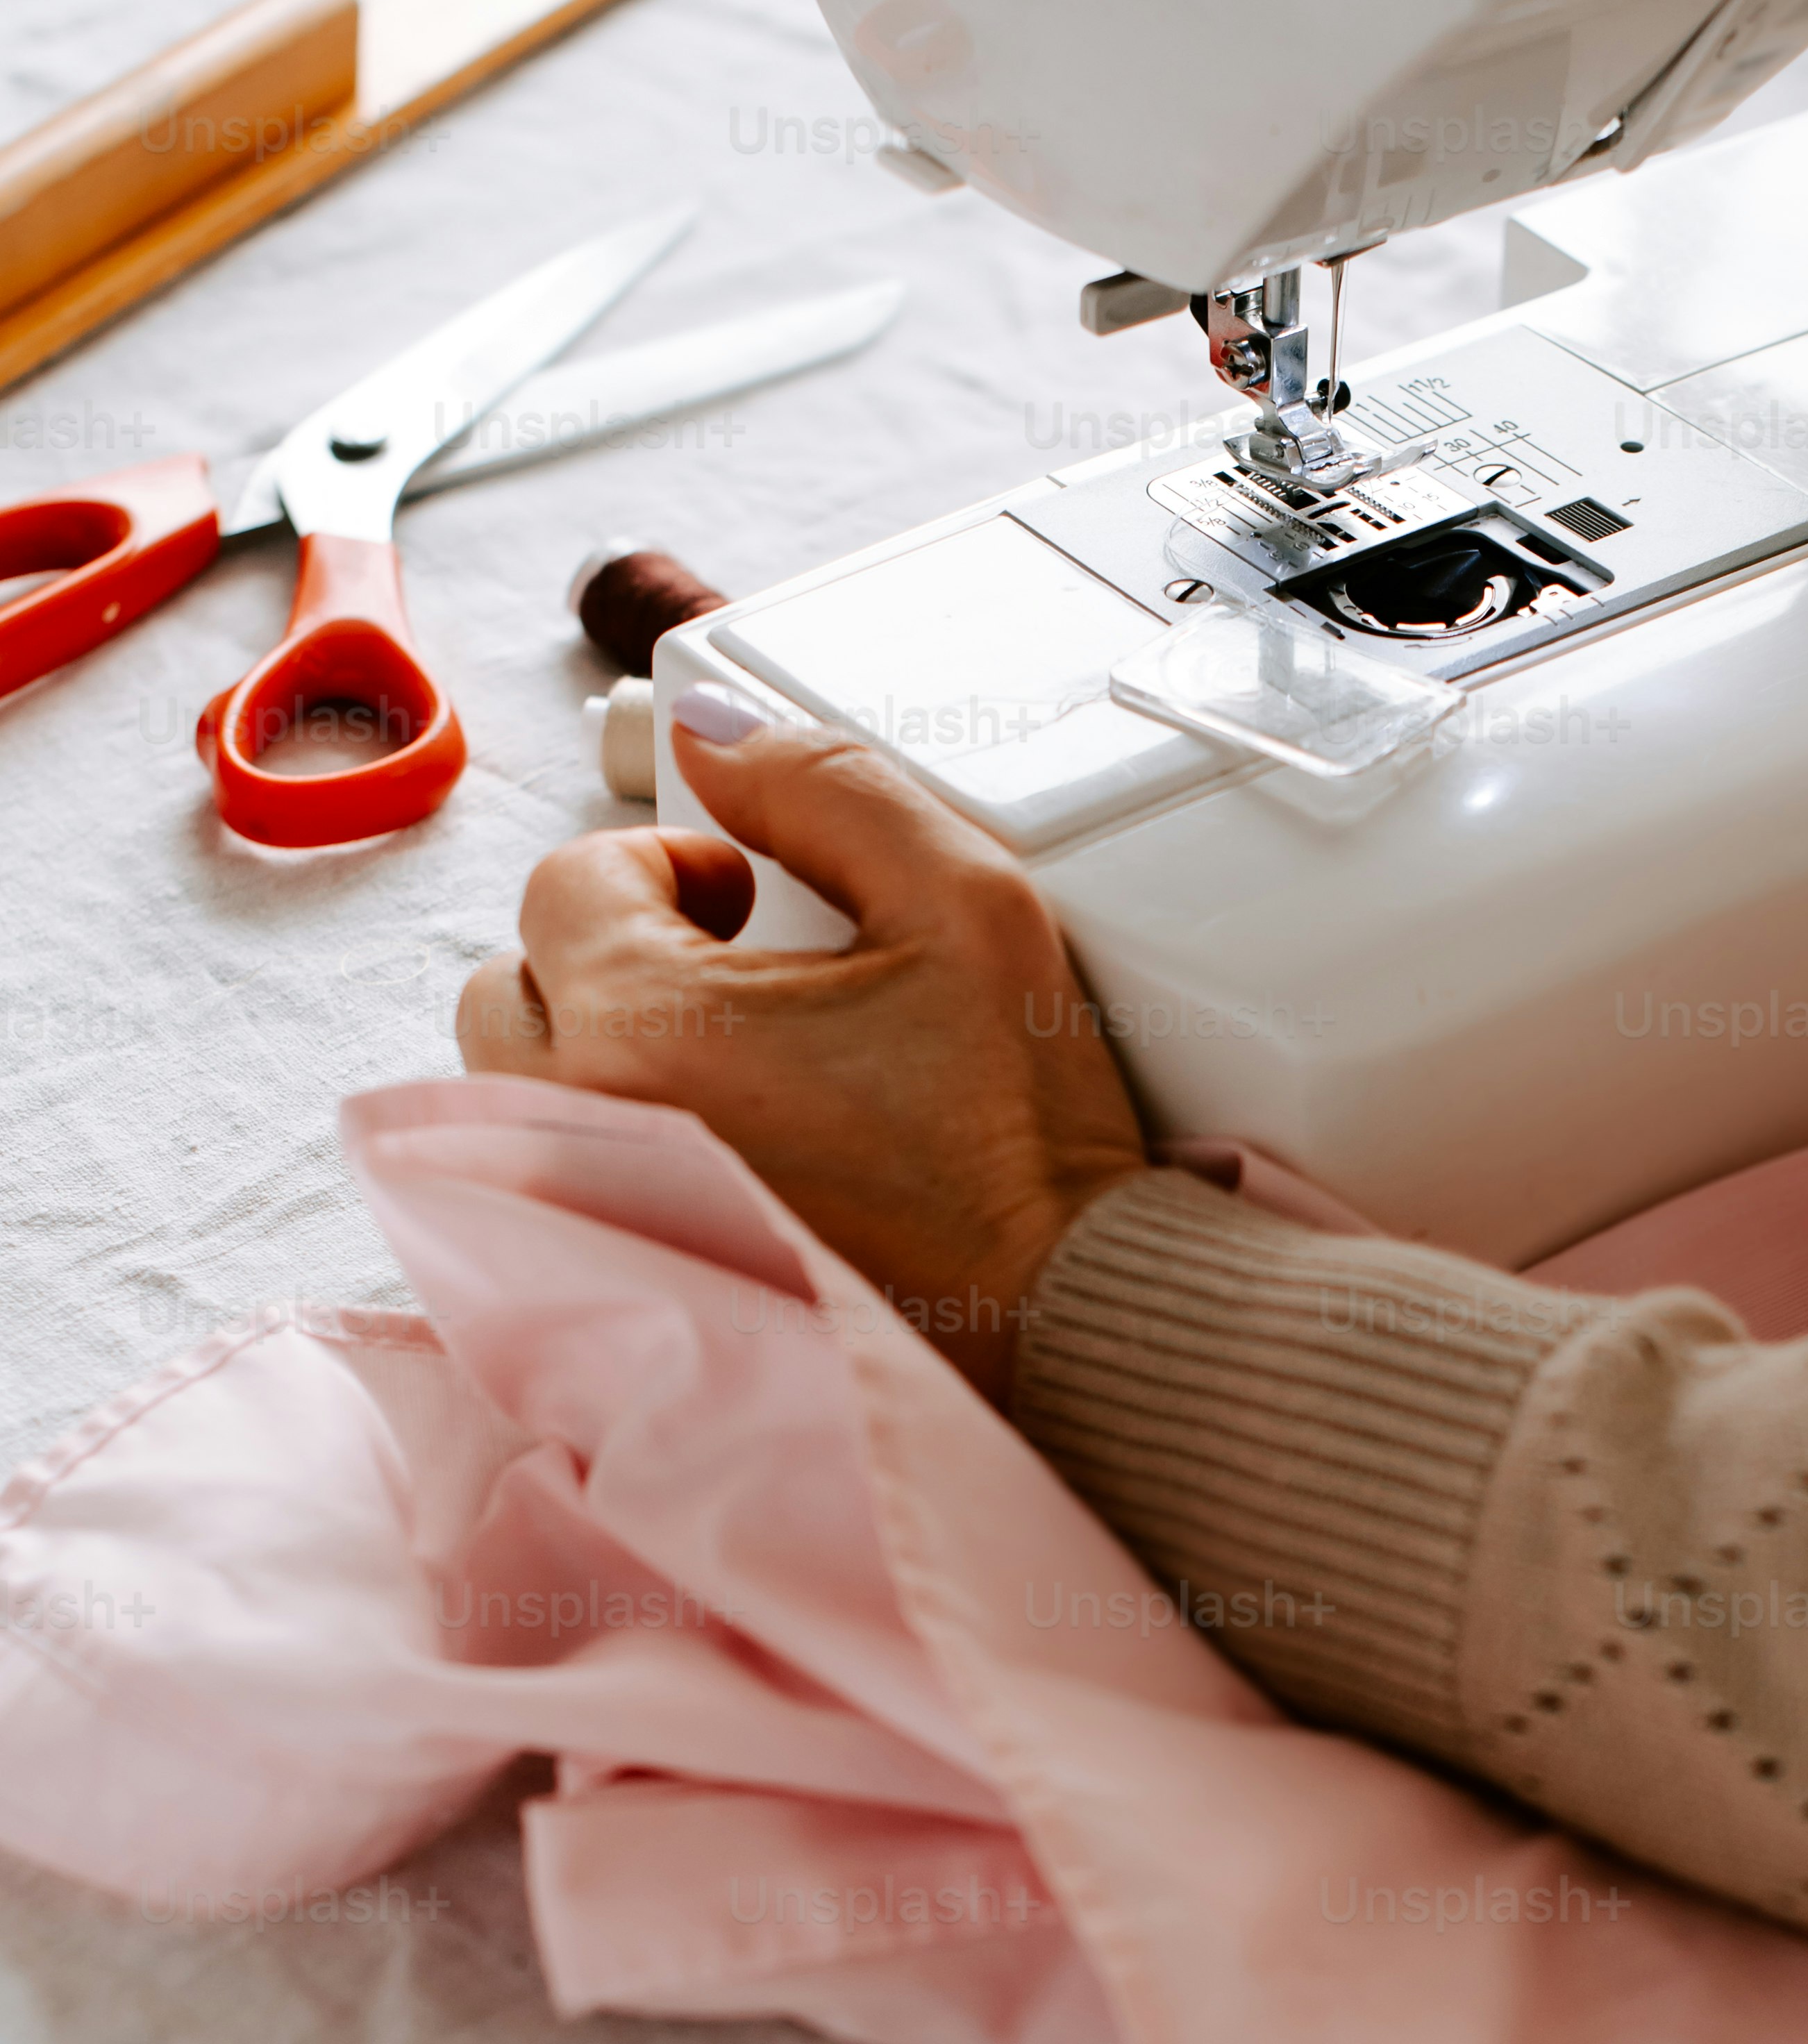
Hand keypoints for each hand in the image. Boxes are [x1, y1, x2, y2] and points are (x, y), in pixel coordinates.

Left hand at [456, 704, 1148, 1405]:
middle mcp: (589, 1129)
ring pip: (520, 1094)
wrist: (1059, 1310)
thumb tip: (717, 733)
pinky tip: (711, 1147)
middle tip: (722, 967)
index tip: (743, 893)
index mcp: (650, 1025)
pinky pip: (562, 1188)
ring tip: (715, 1057)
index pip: (567, 883)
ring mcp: (602, 1220)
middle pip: (511, 988)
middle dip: (605, 954)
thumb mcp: (965, 905)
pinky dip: (607, 1148)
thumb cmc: (1021, 1137)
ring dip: (595, 1049)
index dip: (664, 863)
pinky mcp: (632, 1286)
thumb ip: (831, 790)